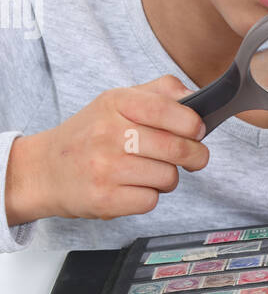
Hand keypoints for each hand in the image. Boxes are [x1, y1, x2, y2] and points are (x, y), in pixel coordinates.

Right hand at [16, 75, 208, 221]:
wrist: (44, 170)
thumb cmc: (89, 135)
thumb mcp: (116, 102)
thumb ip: (158, 93)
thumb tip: (195, 96)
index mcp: (114, 103)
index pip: (167, 109)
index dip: (191, 123)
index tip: (197, 131)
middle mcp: (108, 133)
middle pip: (176, 147)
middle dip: (195, 156)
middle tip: (193, 158)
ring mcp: (105, 168)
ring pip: (168, 177)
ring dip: (167, 178)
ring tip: (149, 172)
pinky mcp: (104, 199)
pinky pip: (151, 200)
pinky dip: (149, 196)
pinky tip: (133, 187)